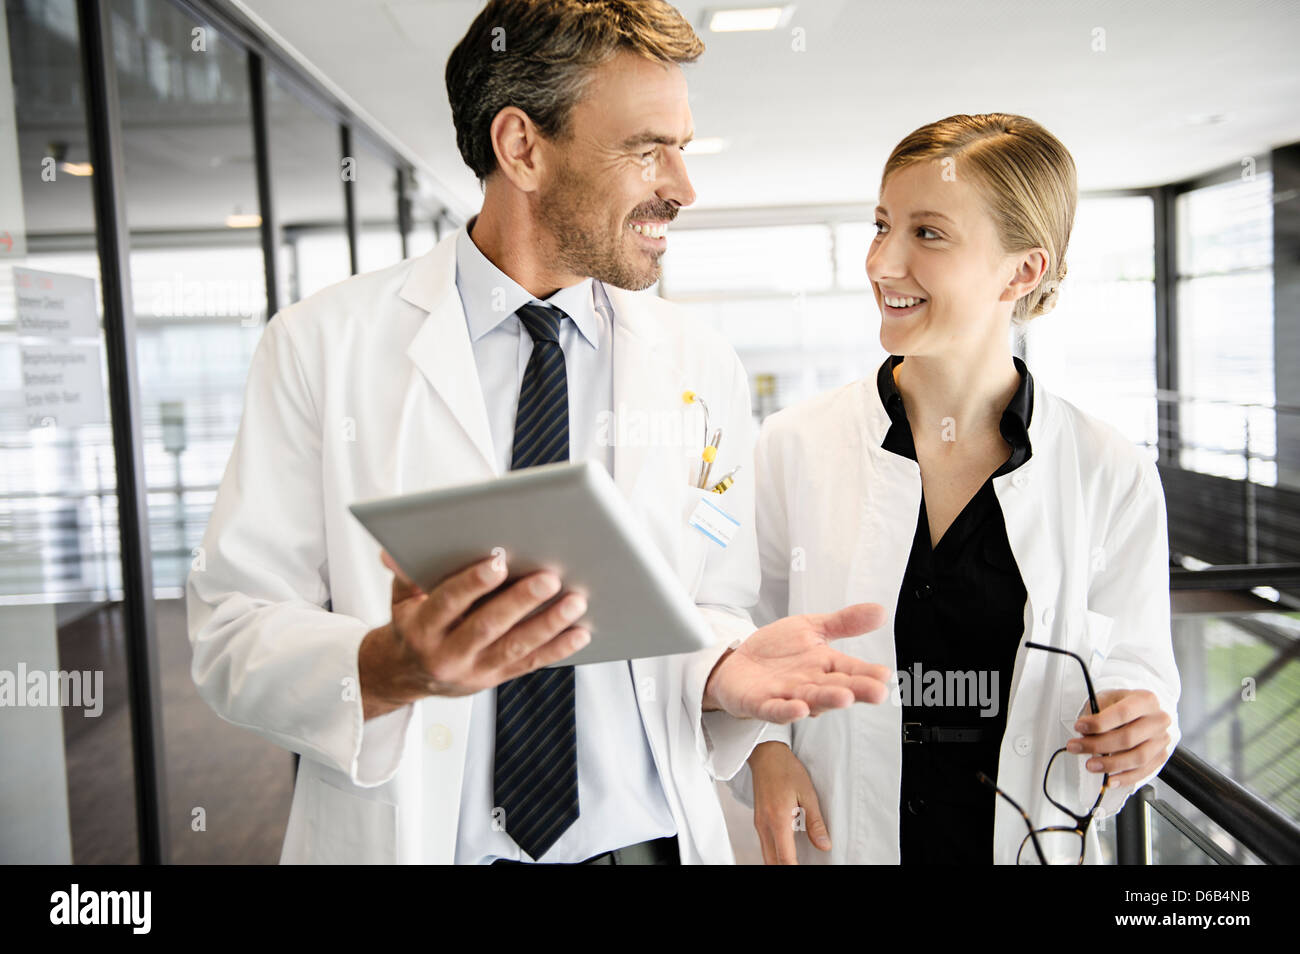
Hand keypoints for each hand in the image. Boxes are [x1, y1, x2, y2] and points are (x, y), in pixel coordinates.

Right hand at [359, 550, 590, 717]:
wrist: (406, 674)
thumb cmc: (412, 624)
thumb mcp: (401, 598)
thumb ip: (405, 574)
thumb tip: (395, 550)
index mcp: (422, 628)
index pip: (447, 602)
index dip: (473, 583)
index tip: (499, 561)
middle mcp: (447, 653)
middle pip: (487, 626)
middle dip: (520, 601)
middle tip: (549, 577)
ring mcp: (474, 670)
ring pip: (515, 647)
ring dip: (548, 624)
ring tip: (575, 601)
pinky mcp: (496, 679)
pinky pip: (530, 664)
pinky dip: (558, 648)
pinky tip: (580, 632)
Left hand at [702, 603, 890, 721]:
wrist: (739, 662)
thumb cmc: (778, 651)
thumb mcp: (812, 627)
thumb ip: (844, 622)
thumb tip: (880, 611)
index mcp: (825, 665)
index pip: (851, 670)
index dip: (868, 673)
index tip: (885, 674)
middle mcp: (810, 684)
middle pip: (836, 687)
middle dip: (857, 690)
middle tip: (877, 692)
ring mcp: (787, 695)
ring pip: (811, 699)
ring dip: (828, 700)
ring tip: (845, 698)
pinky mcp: (761, 703)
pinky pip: (776, 709)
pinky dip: (787, 711)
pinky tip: (799, 709)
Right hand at [749, 741, 829, 864]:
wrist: (766, 754)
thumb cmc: (786, 769)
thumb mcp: (808, 794)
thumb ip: (816, 822)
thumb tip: (824, 844)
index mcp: (778, 820)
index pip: (785, 858)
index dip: (795, 869)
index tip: (806, 870)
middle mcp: (765, 825)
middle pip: (772, 862)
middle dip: (785, 868)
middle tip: (801, 865)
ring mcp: (759, 823)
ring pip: (766, 855)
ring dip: (779, 862)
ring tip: (795, 862)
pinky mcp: (758, 819)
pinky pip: (764, 844)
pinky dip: (774, 853)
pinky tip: (786, 851)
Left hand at [1065, 689, 1172, 788]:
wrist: (1139, 713)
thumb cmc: (1120, 705)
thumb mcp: (1107, 698)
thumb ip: (1097, 713)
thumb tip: (1086, 734)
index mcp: (1146, 700)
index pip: (1122, 713)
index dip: (1099, 722)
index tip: (1079, 727)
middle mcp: (1158, 720)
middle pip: (1128, 738)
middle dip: (1098, 745)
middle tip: (1076, 747)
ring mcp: (1161, 740)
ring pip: (1137, 758)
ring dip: (1110, 765)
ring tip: (1090, 765)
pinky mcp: (1160, 757)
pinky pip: (1143, 772)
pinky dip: (1125, 778)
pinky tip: (1109, 779)